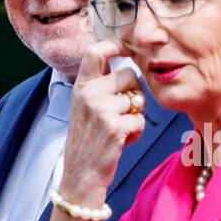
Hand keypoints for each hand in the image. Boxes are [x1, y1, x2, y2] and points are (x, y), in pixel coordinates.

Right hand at [61, 40, 145, 206]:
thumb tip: (124, 62)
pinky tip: (121, 141)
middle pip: (129, 74)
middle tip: (122, 111)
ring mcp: (101, 109)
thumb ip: (99, 86)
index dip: (114, 45)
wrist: (80, 176)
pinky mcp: (115, 126)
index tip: (125, 49)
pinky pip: (140, 119)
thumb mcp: (84, 108)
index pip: (96, 51)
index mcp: (81, 87)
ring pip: (138, 98)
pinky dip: (136, 132)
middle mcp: (88, 94)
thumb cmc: (88, 141)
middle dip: (134, 92)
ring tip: (119, 129)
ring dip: (135, 115)